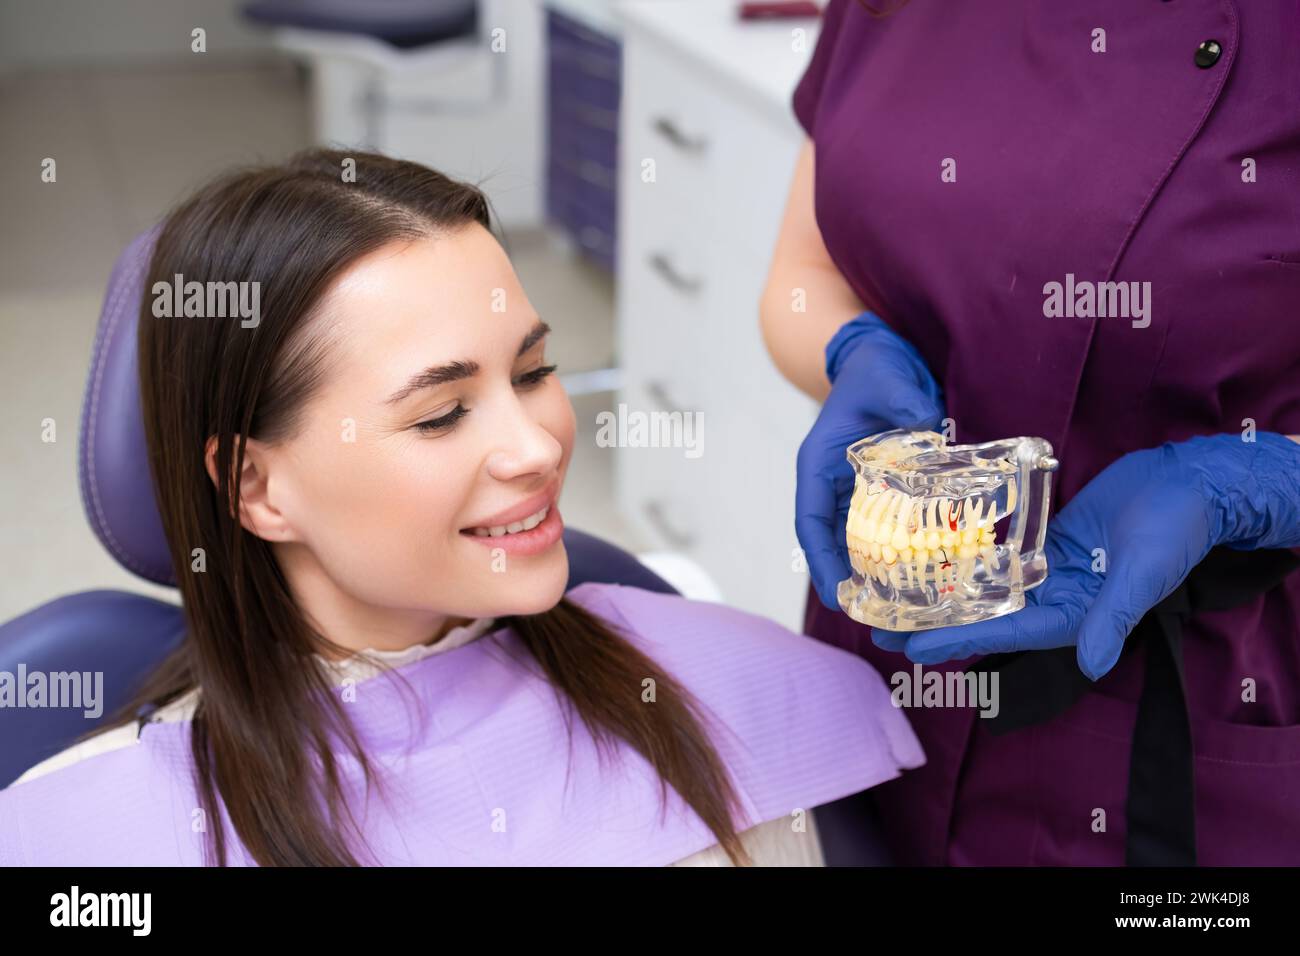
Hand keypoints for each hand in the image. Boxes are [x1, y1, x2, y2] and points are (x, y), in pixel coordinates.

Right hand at [796, 312, 944, 609]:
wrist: (883, 359)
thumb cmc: (875, 368)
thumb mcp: (887, 379)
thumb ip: (905, 402)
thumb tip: (928, 424)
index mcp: (819, 463)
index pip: (810, 521)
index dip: (820, 560)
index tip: (837, 593)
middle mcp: (832, 482)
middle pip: (830, 542)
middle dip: (845, 579)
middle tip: (868, 615)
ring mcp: (855, 488)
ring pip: (854, 540)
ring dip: (868, 572)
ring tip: (891, 607)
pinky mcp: (881, 488)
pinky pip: (883, 527)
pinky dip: (894, 551)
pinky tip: (916, 573)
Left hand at [872, 432, 1299, 678]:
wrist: (1191, 484)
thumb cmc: (1173, 532)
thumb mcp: (1143, 576)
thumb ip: (1114, 619)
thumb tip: (1092, 664)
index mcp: (1075, 616)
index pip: (1003, 634)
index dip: (956, 642)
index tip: (911, 649)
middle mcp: (1055, 599)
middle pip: (983, 616)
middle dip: (933, 624)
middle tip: (878, 628)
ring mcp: (1050, 569)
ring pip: (986, 586)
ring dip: (943, 591)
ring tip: (893, 595)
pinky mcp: (1048, 540)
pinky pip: (1001, 553)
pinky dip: (969, 557)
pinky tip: (932, 554)